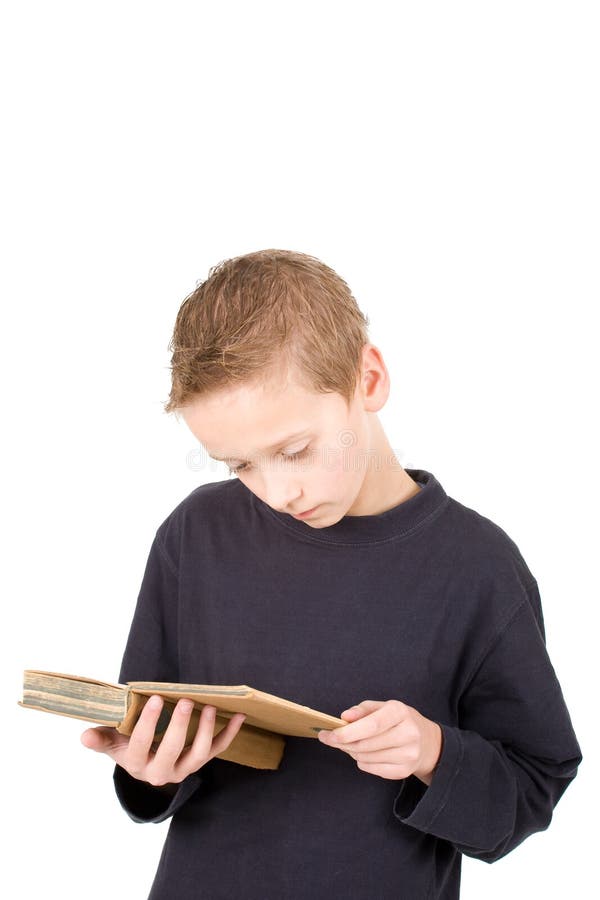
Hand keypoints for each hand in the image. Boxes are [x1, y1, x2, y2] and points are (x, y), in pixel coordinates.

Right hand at [80, 695, 245, 787]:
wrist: (147, 765)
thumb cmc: (127, 746)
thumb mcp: (113, 744)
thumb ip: (101, 739)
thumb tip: (84, 736)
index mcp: (137, 765)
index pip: (141, 745)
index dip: (149, 723)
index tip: (155, 699)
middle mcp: (161, 772)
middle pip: (172, 750)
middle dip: (180, 726)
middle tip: (185, 701)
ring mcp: (183, 769)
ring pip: (198, 754)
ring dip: (206, 730)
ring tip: (209, 707)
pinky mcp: (199, 763)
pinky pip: (217, 749)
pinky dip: (229, 733)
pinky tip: (240, 715)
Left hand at [318, 699, 442, 784]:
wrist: (426, 741)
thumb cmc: (398, 720)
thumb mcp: (383, 706)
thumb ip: (363, 709)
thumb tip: (344, 717)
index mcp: (401, 712)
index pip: (372, 725)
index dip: (349, 731)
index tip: (329, 734)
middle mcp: (408, 734)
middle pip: (366, 744)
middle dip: (343, 743)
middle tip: (330, 739)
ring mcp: (408, 755)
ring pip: (366, 758)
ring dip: (352, 752)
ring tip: (350, 744)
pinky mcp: (404, 771)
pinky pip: (372, 769)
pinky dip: (362, 762)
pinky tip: (365, 753)